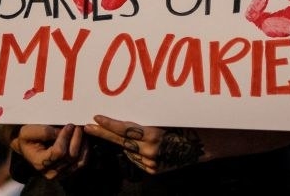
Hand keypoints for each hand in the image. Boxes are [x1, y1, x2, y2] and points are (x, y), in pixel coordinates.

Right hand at [14, 124, 87, 179]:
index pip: (58, 152)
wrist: (30, 148)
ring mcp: (61, 173)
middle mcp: (51, 172)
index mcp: (39, 163)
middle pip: (70, 156)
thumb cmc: (28, 139)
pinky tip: (83, 139)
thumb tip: (59, 132)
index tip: (68, 125)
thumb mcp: (27, 132)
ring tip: (81, 130)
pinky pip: (82, 161)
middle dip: (76, 138)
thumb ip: (42, 132)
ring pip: (79, 159)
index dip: (65, 137)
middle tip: (77, 125)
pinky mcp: (69, 171)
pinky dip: (85, 149)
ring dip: (82, 143)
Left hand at [85, 116, 203, 173]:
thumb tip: (126, 119)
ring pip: (128, 151)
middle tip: (87, 127)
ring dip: (120, 142)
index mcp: (154, 136)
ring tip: (111, 132)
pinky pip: (137, 159)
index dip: (109, 124)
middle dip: (103, 134)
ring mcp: (150, 163)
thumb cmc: (187, 127)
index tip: (96, 118)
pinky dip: (133, 151)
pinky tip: (135, 145)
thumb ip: (147, 123)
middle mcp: (150, 151)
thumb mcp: (167, 120)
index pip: (125, 129)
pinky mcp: (152, 171)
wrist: (202, 147)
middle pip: (121, 141)